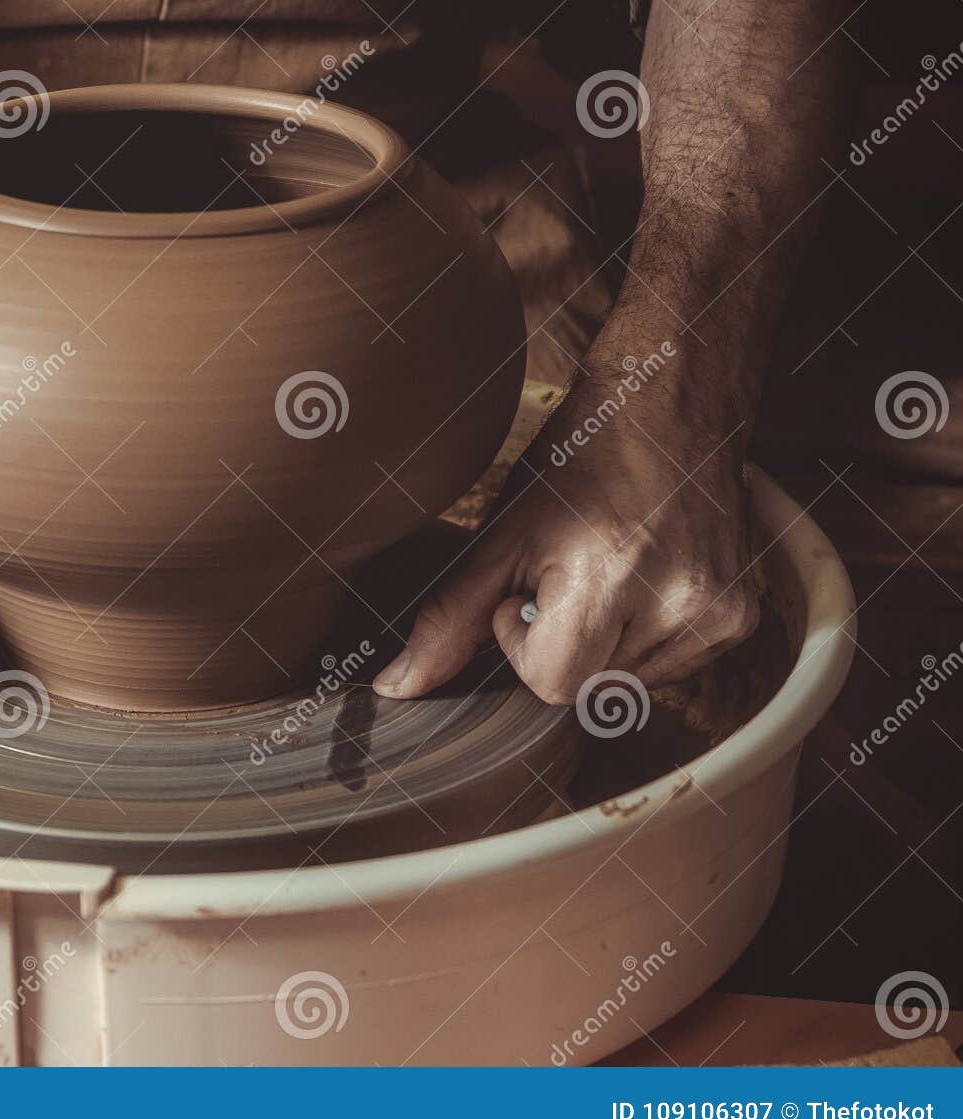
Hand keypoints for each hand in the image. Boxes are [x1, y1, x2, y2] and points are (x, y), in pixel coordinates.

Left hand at [373, 383, 760, 704]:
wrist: (669, 409)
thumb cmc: (576, 466)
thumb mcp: (500, 538)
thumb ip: (448, 620)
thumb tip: (397, 687)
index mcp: (610, 578)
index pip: (551, 684)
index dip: (524, 645)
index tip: (528, 590)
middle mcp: (678, 602)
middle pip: (588, 687)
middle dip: (561, 644)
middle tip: (569, 576)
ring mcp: (719, 614)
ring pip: (628, 683)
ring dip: (604, 643)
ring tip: (609, 573)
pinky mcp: (742, 618)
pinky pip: (670, 668)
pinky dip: (645, 639)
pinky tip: (644, 580)